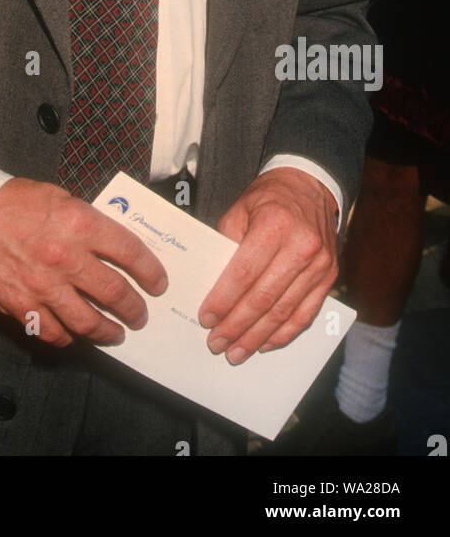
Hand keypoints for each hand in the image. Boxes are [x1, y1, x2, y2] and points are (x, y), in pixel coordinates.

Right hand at [0, 177, 167, 346]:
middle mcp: (65, 257)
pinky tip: (76, 335)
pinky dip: (69, 337)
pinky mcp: (22, 304)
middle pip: (115, 292)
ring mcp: (43, 285)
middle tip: (140, 314)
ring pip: (88, 321)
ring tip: (117, 333)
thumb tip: (115, 246)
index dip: (151, 271)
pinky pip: (54, 332)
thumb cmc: (13, 202)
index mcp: (79, 223)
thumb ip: (89, 222)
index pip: (130, 252)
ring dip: (108, 330)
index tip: (157, 283)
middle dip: (134, 307)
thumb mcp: (61, 198)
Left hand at [197, 167, 337, 363]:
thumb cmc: (270, 197)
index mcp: (275, 225)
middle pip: (263, 297)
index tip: (206, 319)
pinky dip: (284, 333)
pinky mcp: (329, 277)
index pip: (244, 273)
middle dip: (237, 326)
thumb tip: (211, 284)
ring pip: (284, 311)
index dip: (223, 300)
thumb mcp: (240, 208)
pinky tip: (265, 344)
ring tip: (236, 352)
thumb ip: (226, 243)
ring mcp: (319, 264)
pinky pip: (306, 313)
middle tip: (216, 343)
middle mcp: (301, 246)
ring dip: (258, 337)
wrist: (311, 185)